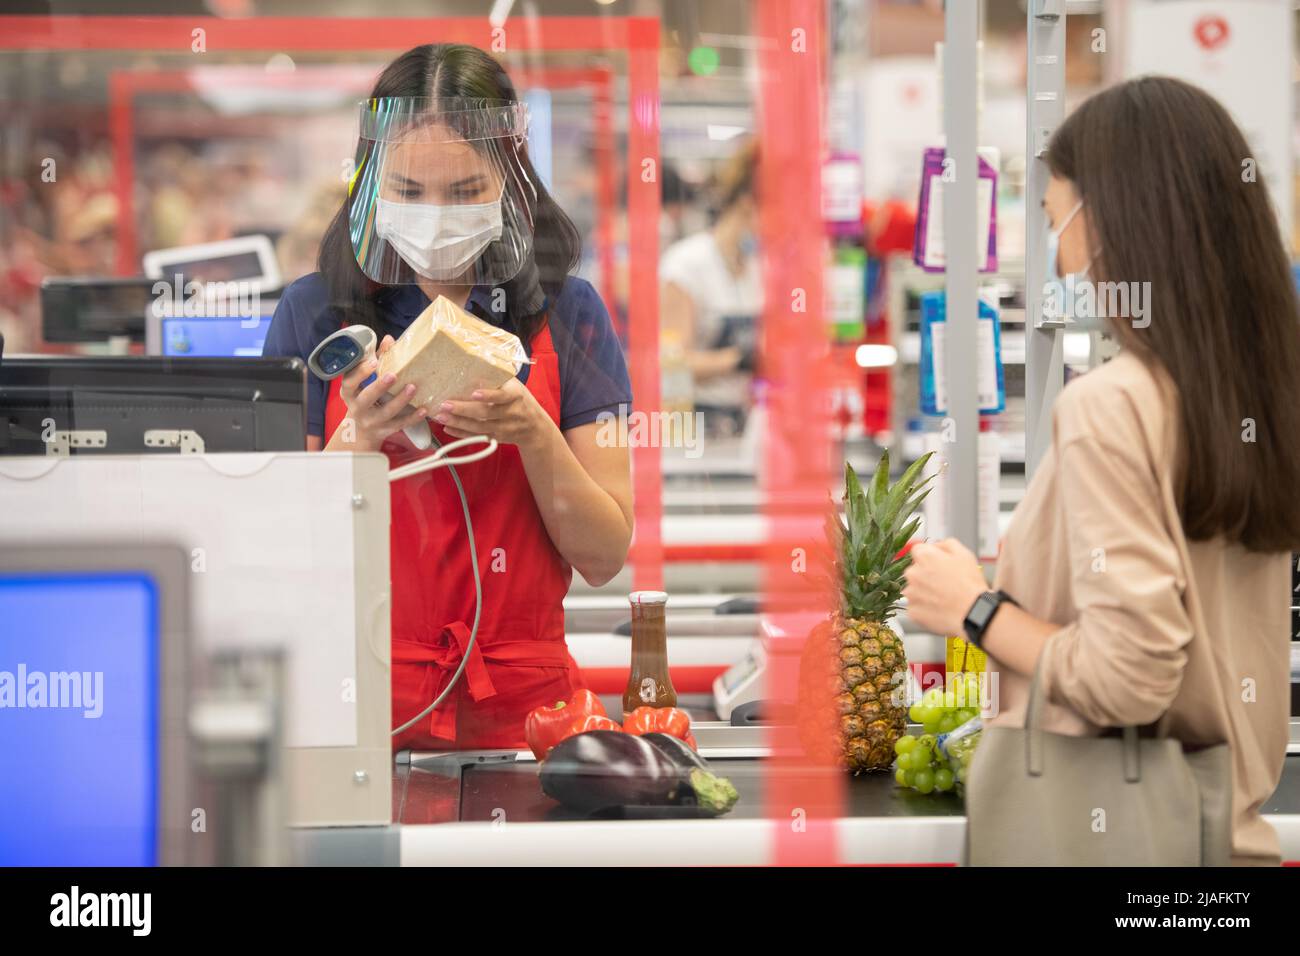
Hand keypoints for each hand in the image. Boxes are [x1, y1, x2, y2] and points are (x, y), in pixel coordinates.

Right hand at [331, 334, 427, 451]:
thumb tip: (389, 339)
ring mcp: (371, 421)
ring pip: (386, 412)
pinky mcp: (384, 431)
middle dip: (379, 387)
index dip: (360, 373)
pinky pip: (400, 425)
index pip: (349, 382)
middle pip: (367, 398)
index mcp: (349, 393)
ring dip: (400, 400)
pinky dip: (412, 418)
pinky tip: (423, 409)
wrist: (359, 431)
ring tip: (412, 387)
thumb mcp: (363, 382)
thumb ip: (375, 360)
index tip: (373, 362)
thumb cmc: (363, 398)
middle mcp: (358, 408)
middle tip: (393, 375)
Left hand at [434, 378, 550, 449]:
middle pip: (486, 413)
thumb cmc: (520, 400)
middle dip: (464, 409)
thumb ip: (498, 379)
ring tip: (441, 416)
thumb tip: (472, 364)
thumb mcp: (515, 386)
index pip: (503, 396)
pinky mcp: (496, 438)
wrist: (535, 427)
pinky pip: (477, 437)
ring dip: (459, 422)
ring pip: (479, 427)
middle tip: (445, 404)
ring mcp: (503, 428)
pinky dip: (462, 434)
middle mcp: (511, 414)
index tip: (474, 393)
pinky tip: (448, 427)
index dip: (489, 396)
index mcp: (515, 397)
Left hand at [901, 538, 988, 636]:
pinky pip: (915, 606)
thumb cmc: (970, 585)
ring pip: (913, 589)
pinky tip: (938, 608)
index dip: (929, 557)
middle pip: (914, 570)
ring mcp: (911, 593)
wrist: (972, 612)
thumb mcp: (964, 554)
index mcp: (924, 557)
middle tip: (942, 583)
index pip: (918, 551)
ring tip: (942, 597)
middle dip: (925, 575)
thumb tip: (936, 546)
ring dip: (923, 592)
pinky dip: (924, 607)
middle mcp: (913, 573)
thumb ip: (946, 544)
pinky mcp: (912, 611)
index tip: (936, 565)